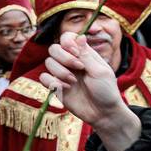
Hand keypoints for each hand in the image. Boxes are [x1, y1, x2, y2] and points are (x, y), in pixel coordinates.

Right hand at [39, 31, 140, 150]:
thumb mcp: (100, 71)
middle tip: (78, 68)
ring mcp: (62, 74)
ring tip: (73, 82)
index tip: (76, 53)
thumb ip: (87, 55)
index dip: (67, 42)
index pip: (67, 38)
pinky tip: (65, 88)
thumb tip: (80, 36)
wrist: (103, 113)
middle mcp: (70, 62)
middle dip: (64, 57)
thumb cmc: (106, 91)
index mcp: (83, 55)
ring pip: (48, 62)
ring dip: (60, 72)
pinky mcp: (55, 87)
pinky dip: (52, 82)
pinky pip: (43, 78)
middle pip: (54, 48)